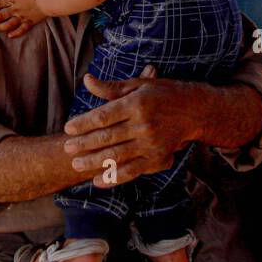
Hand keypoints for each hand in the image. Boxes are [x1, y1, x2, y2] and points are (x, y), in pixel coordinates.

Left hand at [0, 0, 47, 37]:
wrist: (47, 1)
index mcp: (13, 0)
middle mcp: (16, 10)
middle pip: (1, 15)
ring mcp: (22, 17)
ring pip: (9, 24)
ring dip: (0, 27)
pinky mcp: (29, 22)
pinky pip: (21, 29)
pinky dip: (15, 33)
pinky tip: (10, 36)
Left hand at [62, 65, 202, 187]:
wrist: (194, 111)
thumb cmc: (163, 94)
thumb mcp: (138, 85)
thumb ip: (110, 87)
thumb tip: (86, 80)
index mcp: (136, 104)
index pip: (103, 116)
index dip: (83, 123)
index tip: (68, 128)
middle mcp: (143, 125)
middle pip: (107, 137)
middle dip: (84, 144)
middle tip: (67, 148)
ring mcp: (150, 144)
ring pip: (116, 156)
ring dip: (93, 162)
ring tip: (76, 164)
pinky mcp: (156, 159)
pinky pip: (131, 172)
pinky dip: (113, 178)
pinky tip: (97, 180)